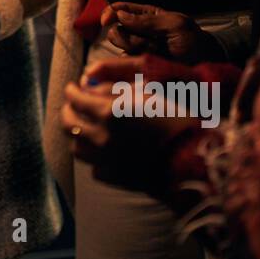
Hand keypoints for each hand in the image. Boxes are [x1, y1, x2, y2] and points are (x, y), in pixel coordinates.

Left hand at [60, 55, 197, 191]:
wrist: (191, 161)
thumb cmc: (176, 120)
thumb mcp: (148, 92)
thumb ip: (115, 85)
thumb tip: (89, 81)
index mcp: (108, 113)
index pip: (76, 99)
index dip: (72, 90)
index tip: (73, 87)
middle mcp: (100, 137)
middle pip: (69, 124)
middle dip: (68, 110)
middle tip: (72, 105)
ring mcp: (104, 160)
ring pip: (76, 147)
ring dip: (77, 134)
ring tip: (84, 127)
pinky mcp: (112, 178)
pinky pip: (93, 166)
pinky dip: (93, 156)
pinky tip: (102, 150)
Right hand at [100, 1, 220, 61]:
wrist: (204, 66)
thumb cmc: (193, 41)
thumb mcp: (175, 25)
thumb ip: (147, 20)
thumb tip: (120, 15)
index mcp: (146, 16)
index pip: (119, 9)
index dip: (109, 12)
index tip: (107, 20)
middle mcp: (138, 32)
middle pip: (115, 31)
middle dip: (129, 38)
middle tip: (151, 42)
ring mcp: (138, 51)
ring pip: (121, 48)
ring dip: (137, 50)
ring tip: (157, 53)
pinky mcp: (139, 67)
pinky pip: (127, 64)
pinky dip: (136, 63)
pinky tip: (152, 63)